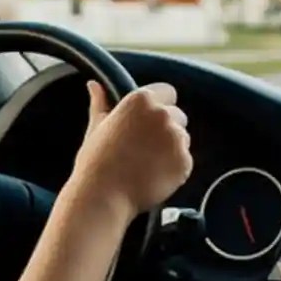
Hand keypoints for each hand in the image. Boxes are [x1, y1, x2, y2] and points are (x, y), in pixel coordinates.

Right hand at [70, 81, 191, 217]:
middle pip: (178, 116)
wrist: (103, 195)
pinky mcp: (185, 162)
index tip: (148, 122)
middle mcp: (163, 114)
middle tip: (146, 147)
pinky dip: (175, 169)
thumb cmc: (95, 161)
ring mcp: (176, 138)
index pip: (168, 92)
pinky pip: (185, 161)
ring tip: (148, 164)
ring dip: (172, 148)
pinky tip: (154, 176)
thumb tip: (95, 84)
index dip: (160, 106)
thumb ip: (100, 102)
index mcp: (141, 100)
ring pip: (184, 139)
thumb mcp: (96, 127)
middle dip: (167, 128)